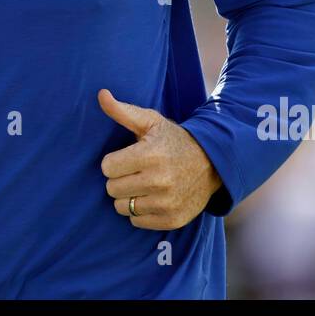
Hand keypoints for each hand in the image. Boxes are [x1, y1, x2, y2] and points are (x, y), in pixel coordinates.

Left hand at [98, 88, 222, 229]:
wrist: (212, 162)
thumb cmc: (174, 140)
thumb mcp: (151, 121)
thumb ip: (122, 111)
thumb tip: (101, 94)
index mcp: (150, 155)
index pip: (107, 168)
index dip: (113, 162)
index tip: (126, 158)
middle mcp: (159, 181)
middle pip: (112, 189)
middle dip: (119, 179)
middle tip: (135, 172)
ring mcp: (167, 203)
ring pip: (123, 207)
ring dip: (128, 197)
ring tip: (143, 185)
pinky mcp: (173, 219)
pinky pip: (137, 221)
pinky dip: (141, 211)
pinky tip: (153, 198)